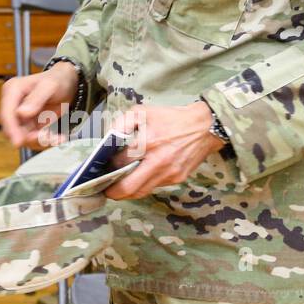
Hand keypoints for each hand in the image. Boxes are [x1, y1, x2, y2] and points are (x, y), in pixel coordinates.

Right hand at [0, 62, 77, 149]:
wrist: (67, 84)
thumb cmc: (57, 80)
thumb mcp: (49, 86)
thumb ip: (36, 98)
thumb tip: (21, 113)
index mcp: (12, 90)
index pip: (6, 113)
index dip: (11, 128)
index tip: (18, 142)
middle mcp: (13, 104)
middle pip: (11, 128)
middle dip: (28, 137)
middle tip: (46, 138)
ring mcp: (20, 116)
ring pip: (23, 137)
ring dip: (40, 141)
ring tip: (57, 137)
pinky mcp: (29, 124)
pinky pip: (34, 139)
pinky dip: (45, 141)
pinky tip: (58, 137)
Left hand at [104, 103, 224, 199]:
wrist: (205, 127)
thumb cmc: (171, 118)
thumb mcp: (143, 112)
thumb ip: (121, 123)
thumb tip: (108, 138)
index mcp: (148, 143)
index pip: (120, 162)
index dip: (106, 168)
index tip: (98, 170)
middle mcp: (158, 162)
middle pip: (130, 187)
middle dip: (114, 192)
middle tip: (104, 190)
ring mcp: (169, 173)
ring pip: (142, 191)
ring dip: (128, 192)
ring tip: (117, 187)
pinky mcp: (177, 179)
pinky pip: (155, 186)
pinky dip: (143, 185)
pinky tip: (137, 178)